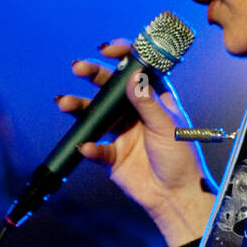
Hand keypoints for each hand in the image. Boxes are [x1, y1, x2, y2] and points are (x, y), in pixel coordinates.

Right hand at [55, 39, 215, 243]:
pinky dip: (89, 145)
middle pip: (111, 87)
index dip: (124, 55)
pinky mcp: (111, 155)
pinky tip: (87, 146)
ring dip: (79, 106)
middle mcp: (136, 112)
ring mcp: (122, 132)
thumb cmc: (181, 159)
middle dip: (93, 74)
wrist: (176, 197)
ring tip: (64, 103)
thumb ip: (148, 103)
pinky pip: (95, 146)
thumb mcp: (167, 127)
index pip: (138, 69)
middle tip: (78, 67)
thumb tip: (132, 77)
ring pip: (96, 114)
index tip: (108, 49)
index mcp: (155, 99)